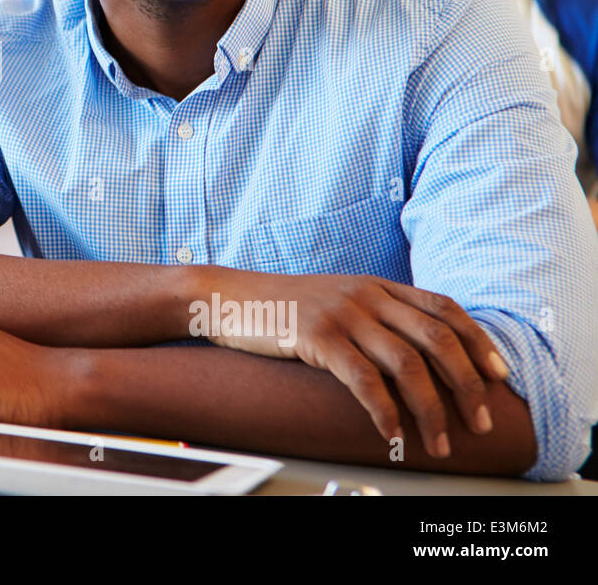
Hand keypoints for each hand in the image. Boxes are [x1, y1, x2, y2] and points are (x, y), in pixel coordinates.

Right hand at [203, 269, 510, 458]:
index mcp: (376, 285)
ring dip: (431, 409)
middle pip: (436, 338)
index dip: (478, 341)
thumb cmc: (282, 306)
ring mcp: (342, 314)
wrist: (227, 297)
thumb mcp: (337, 299)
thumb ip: (374, 314)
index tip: (498, 375)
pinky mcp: (316, 336)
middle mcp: (365, 295)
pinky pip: (363, 379)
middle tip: (478, 421)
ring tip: (438, 440)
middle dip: (466, 384)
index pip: (444, 307)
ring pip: (406, 363)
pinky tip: (391, 432)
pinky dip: (384, 410)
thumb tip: (417, 353)